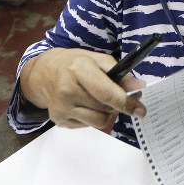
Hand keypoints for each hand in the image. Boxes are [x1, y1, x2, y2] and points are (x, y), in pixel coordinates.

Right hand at [21, 48, 145, 129]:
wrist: (43, 73)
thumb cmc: (73, 63)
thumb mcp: (97, 59)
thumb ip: (120, 73)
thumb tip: (139, 87)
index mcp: (78, 70)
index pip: (106, 93)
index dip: (126, 103)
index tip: (140, 109)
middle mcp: (67, 91)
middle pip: (105, 110)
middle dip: (117, 105)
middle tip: (118, 96)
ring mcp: (61, 108)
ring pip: (98, 122)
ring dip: (106, 113)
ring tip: (99, 100)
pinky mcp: (59, 120)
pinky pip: (87, 125)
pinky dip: (92, 116)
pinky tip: (84, 104)